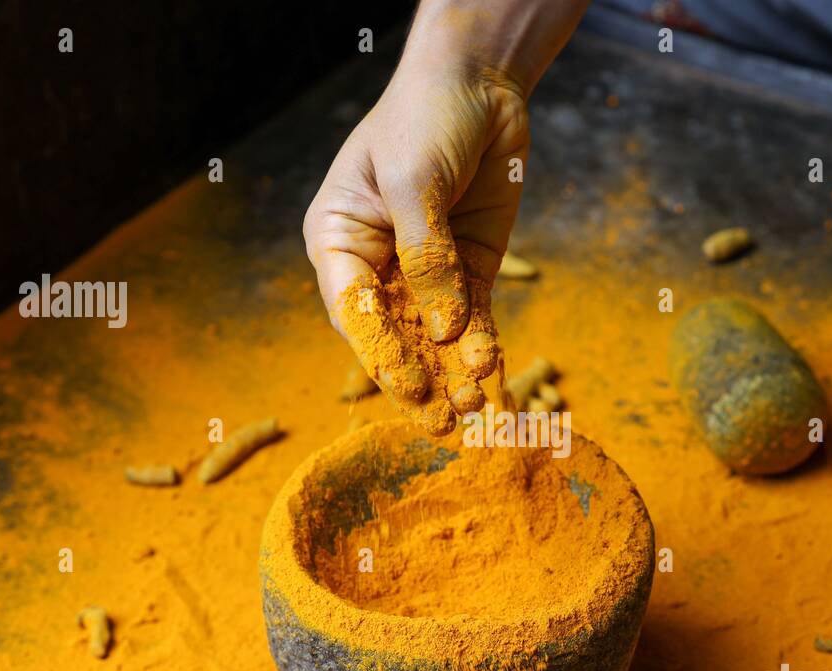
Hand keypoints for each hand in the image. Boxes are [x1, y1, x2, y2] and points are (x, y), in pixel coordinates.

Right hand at [303, 0, 586, 435]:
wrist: (480, 84)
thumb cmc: (424, 119)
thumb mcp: (414, 182)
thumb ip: (426, 255)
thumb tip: (442, 330)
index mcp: (340, 241)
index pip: (355, 310)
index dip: (380, 352)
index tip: (409, 384)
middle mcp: (379, 265)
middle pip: (395, 335)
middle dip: (418, 379)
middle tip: (440, 424)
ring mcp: (426, 271)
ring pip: (436, 336)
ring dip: (452, 374)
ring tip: (472, 411)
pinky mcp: (470, 269)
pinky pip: (474, 318)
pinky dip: (482, 346)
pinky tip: (491, 374)